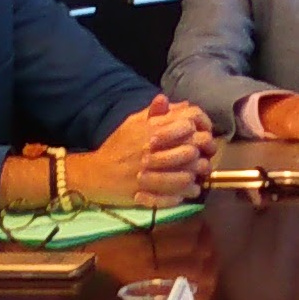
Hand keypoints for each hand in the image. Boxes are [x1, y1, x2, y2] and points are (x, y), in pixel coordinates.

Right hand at [80, 100, 216, 206]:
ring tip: (196, 177)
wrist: (95, 173)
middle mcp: (149, 151)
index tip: (201, 137)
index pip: (187, 125)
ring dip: (195, 177)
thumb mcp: (132, 123)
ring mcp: (147, 174)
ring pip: (185, 176)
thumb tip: (179, 102)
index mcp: (149, 130)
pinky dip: (183, 194)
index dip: (199, 130)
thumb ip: (155, 112)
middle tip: (203, 159)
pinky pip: (172, 196)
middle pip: (190, 151)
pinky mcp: (144, 194)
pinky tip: (186, 191)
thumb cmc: (117, 146)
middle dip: (200, 155)